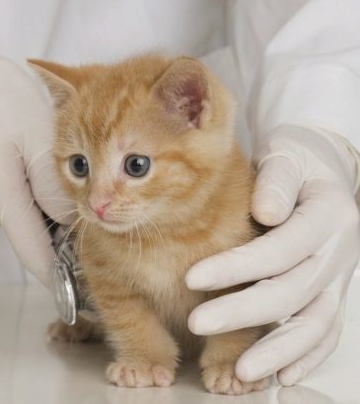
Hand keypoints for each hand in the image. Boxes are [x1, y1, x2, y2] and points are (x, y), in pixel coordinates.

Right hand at [0, 45, 74, 285]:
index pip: (35, 254)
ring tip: (35, 156)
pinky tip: (18, 159)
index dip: (65, 271)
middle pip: (33, 234)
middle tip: (71, 176)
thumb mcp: (38, 130)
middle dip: (57, 218)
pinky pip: (8, 206)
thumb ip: (54, 185)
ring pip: (22, 218)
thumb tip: (69, 226)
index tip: (89, 275)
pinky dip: (22, 191)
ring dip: (39, 200)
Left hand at [186, 125, 358, 385]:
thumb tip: (267, 211)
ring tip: (241, 370)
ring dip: (277, 350)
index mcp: (329, 215)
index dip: (238, 266)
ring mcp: (339, 278)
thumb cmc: (295, 161)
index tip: (192, 276)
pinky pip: (326, 333)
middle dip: (242, 311)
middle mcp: (340, 252)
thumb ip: (277, 180)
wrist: (322, 170)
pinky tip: (280, 376)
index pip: (281, 248)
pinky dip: (306, 357)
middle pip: (292, 291)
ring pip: (314, 323)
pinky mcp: (332, 295)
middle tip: (195, 322)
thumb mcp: (286, 155)